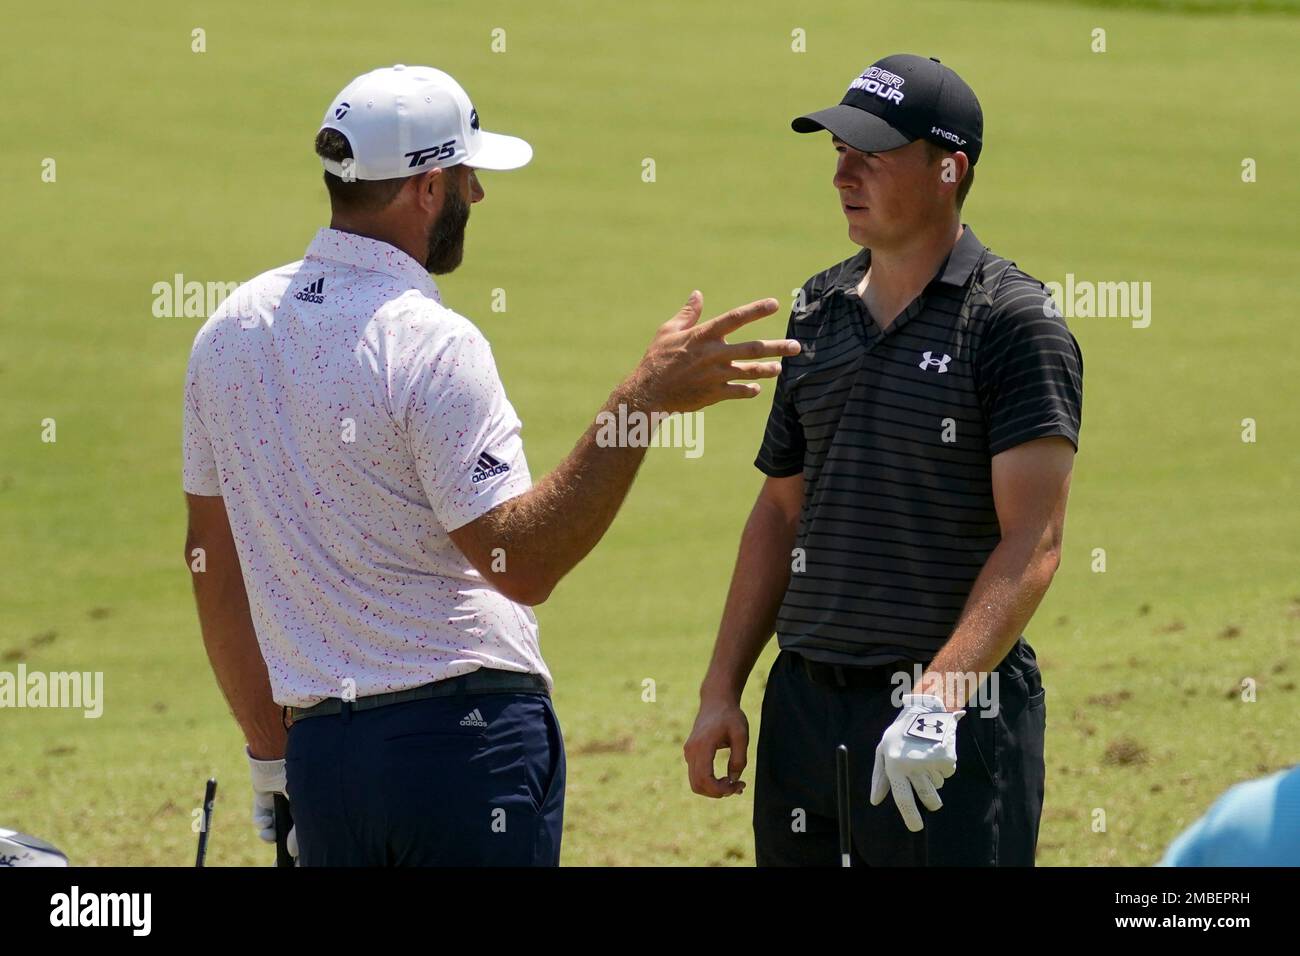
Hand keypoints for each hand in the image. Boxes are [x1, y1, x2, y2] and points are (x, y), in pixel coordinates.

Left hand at [247, 749, 297, 859]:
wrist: (279, 758)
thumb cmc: (298, 780)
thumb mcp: (302, 810)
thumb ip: (297, 834)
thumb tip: (290, 853)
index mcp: (308, 808)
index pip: (305, 835)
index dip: (300, 851)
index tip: (296, 864)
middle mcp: (294, 808)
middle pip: (287, 836)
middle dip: (282, 850)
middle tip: (276, 865)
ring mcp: (279, 804)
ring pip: (273, 829)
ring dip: (269, 836)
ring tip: (268, 835)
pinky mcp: (263, 800)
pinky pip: (260, 819)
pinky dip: (261, 823)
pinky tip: (264, 821)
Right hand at [629, 291, 798, 413]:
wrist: (648, 393)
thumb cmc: (656, 359)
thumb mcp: (668, 331)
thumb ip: (688, 314)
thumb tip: (698, 294)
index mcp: (703, 335)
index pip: (735, 318)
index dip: (756, 310)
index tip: (775, 304)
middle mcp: (713, 354)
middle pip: (752, 349)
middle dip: (777, 347)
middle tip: (796, 346)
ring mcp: (715, 376)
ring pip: (750, 371)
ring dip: (768, 369)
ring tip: (780, 368)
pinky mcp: (714, 394)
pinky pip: (738, 391)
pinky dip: (749, 389)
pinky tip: (757, 387)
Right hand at [684, 696, 749, 797]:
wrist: (716, 701)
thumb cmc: (730, 716)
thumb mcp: (741, 735)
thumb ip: (739, 759)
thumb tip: (733, 780)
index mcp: (702, 745)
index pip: (704, 779)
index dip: (720, 789)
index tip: (738, 785)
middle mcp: (691, 751)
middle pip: (698, 785)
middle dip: (718, 792)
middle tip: (738, 787)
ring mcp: (688, 752)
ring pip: (696, 783)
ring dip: (714, 789)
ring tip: (734, 784)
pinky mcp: (690, 753)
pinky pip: (696, 775)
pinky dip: (709, 782)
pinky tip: (725, 778)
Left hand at [869, 694, 964, 831]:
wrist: (923, 708)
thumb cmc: (899, 733)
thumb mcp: (883, 750)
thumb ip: (879, 777)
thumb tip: (875, 801)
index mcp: (894, 765)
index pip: (903, 799)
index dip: (910, 816)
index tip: (916, 827)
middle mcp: (913, 766)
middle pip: (927, 797)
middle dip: (931, 803)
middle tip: (932, 803)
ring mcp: (930, 762)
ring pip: (938, 784)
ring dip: (934, 777)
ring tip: (926, 756)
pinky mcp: (946, 757)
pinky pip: (948, 773)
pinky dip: (944, 766)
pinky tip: (935, 750)